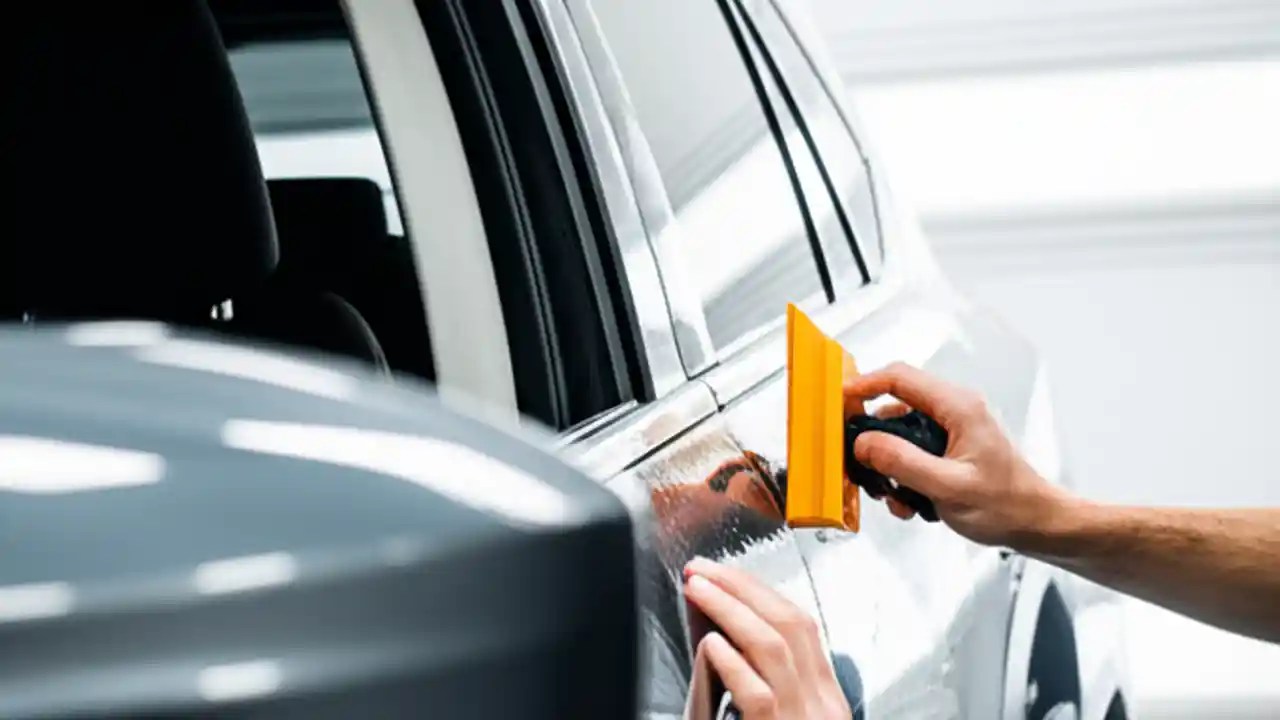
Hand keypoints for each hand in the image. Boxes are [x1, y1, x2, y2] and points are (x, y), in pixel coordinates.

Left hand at [683, 557, 850, 719]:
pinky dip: (732, 662)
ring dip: (729, 608)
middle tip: (702, 569)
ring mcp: (802, 717)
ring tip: (697, 589)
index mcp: (824, 694)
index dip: (759, 591)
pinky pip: (758, 693)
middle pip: (789, 623)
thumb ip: (770, 680)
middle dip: (742, 587)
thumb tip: (726, 636)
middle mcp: (820, 701)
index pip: (799, 624)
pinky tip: (710, 643)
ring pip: (772, 647)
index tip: (724, 573)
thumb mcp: (790, 713)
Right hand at [843, 362, 1077, 547]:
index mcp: (959, 407)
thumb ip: (903, 463)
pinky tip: (911, 500)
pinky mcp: (950, 446)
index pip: (900, 378)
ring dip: (889, 463)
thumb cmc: (1007, 505)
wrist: (1036, 523)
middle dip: (874, 439)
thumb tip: (864, 444)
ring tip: (895, 494)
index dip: (864, 385)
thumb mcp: (948, 487)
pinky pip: (913, 450)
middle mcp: (955, 410)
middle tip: (861, 464)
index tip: (839, 401)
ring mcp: (953, 428)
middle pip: (895, 405)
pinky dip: (903, 473)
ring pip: (901, 432)